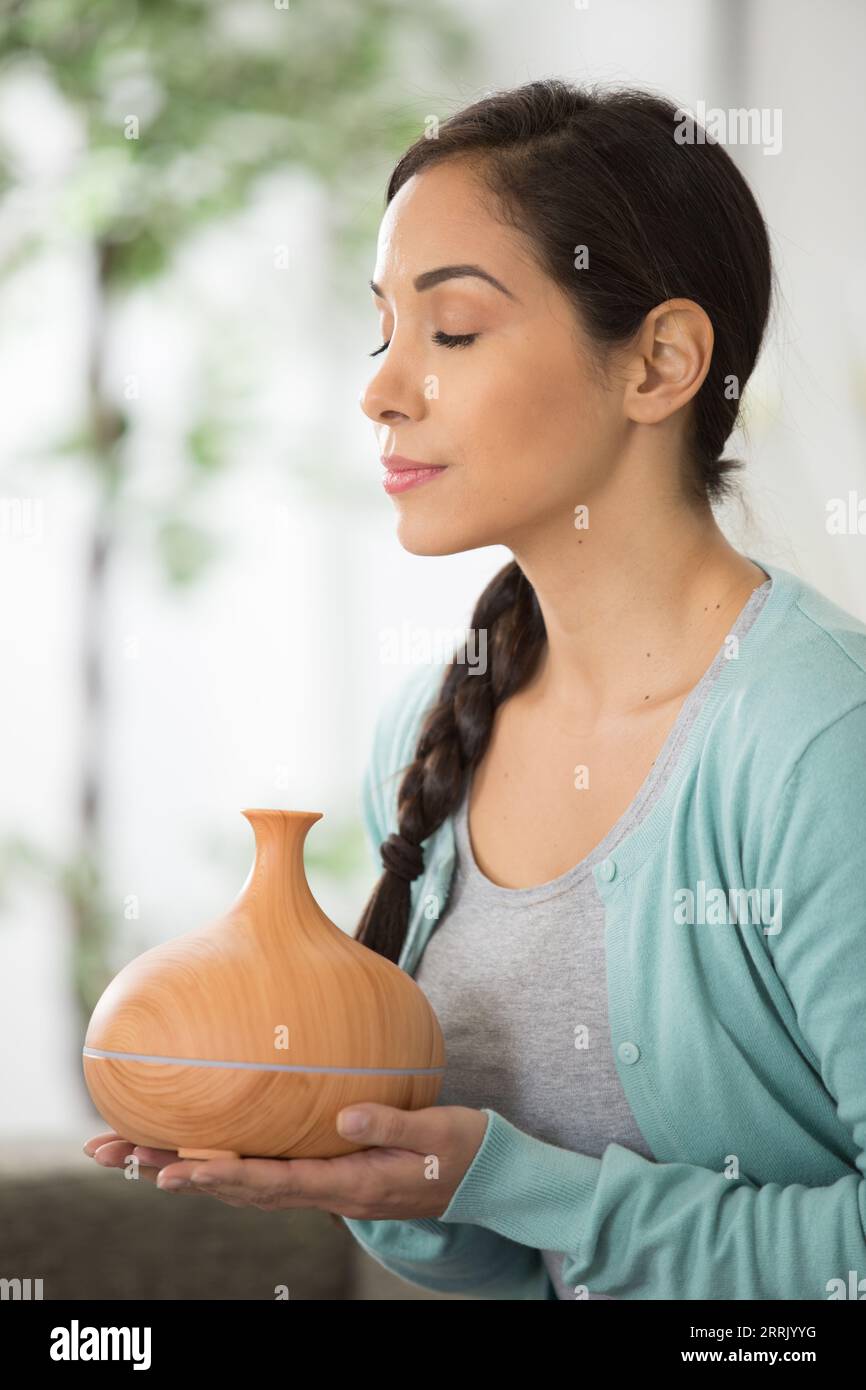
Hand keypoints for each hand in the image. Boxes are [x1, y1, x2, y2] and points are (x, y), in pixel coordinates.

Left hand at [83, 1104, 489, 1218]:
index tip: (169, 1170)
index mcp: (344, 1183)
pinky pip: (257, 1167)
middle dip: (166, 1168)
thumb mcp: (436, 1136)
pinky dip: (215, 1158)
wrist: (484, 1175)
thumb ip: (390, 1127)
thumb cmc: (462, 1152)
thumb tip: (341, 1118)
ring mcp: (318, 1182)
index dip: (217, 1175)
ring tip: (122, 1148)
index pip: (268, 1182)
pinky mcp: (321, 1168)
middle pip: (231, 1185)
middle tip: (106, 1151)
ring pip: (237, 1178)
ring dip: (176, 1163)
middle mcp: (320, 1190)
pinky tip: (189, 1143)